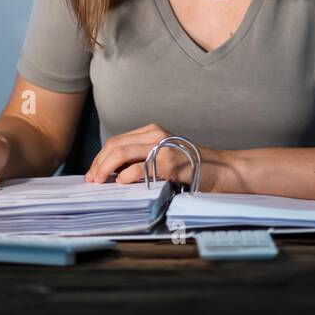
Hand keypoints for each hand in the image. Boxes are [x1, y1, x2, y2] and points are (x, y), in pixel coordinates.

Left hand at [84, 123, 221, 189]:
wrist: (222, 169)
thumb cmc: (192, 167)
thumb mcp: (163, 156)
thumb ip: (141, 159)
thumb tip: (113, 173)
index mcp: (152, 131)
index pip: (117, 141)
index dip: (100, 158)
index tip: (93, 173)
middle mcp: (155, 134)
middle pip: (115, 146)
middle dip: (98, 164)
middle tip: (92, 180)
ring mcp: (162, 146)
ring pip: (122, 153)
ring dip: (105, 169)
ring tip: (99, 182)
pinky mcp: (169, 162)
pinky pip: (140, 167)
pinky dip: (126, 176)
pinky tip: (121, 183)